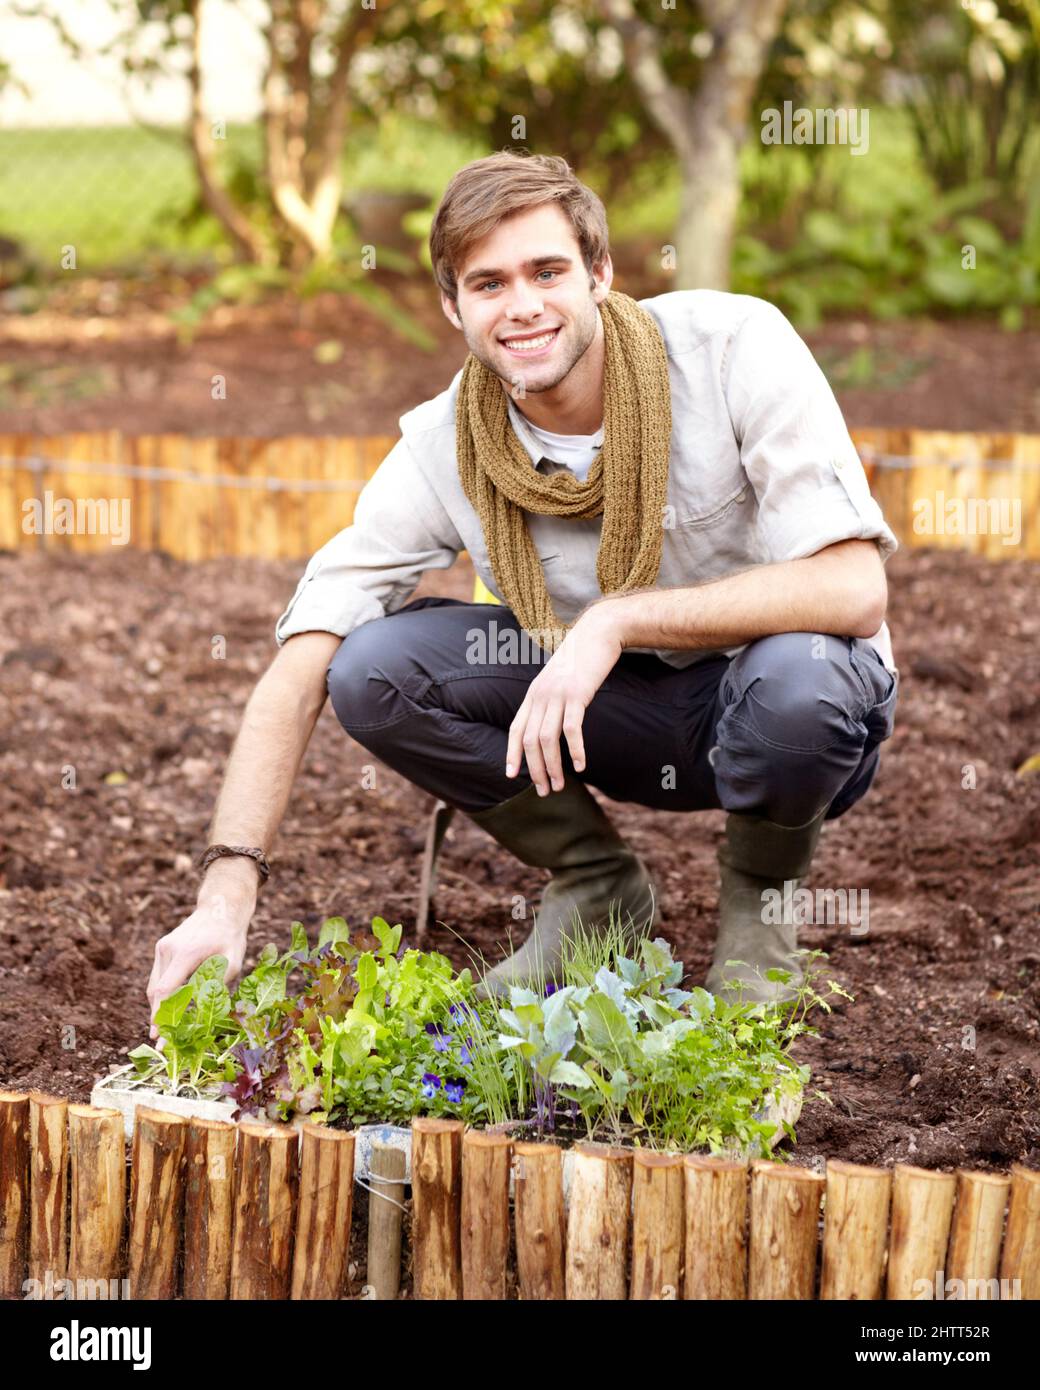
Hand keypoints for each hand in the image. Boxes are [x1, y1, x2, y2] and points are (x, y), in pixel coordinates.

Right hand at [147, 871, 254, 1038]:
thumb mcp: (233, 962)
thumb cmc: (230, 936)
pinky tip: (171, 1009)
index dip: (160, 1016)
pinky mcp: (162, 948)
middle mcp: (168, 949)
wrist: (220, 907)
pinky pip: (158, 977)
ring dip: (159, 1007)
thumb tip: (202, 1014)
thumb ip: (216, 986)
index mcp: (185, 952)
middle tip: (163, 1042)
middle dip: (157, 1018)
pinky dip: (163, 994)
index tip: (158, 1037)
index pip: (165, 990)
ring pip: (153, 986)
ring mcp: (162, 948)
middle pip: (155, 992)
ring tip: (166, 1029)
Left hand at [505, 602, 622, 794]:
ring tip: (560, 786)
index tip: (512, 776)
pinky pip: (572, 729)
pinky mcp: (577, 693)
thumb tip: (550, 723)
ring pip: (547, 739)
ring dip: (553, 767)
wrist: (598, 632)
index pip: (516, 729)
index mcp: (534, 694)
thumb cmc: (581, 659)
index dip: (512, 754)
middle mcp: (540, 695)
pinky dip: (575, 750)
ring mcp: (558, 694)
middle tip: (545, 790)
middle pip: (530, 740)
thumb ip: (551, 700)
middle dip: (535, 769)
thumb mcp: (559, 680)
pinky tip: (581, 766)